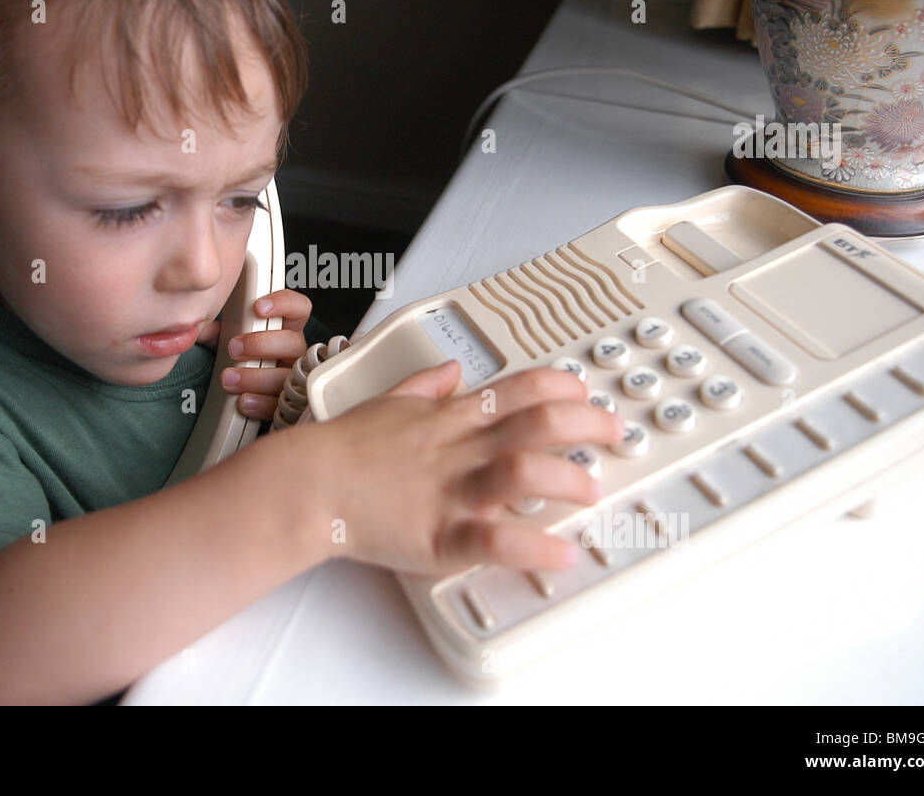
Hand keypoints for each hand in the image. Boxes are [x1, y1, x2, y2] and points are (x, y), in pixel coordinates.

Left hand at [214, 289, 313, 420]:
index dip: (284, 304)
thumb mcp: (231, 343)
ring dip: (255, 377)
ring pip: (286, 376)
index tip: (258, 308)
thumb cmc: (244, 365)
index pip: (298, 309)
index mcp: (285, 332)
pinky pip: (280, 406)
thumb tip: (201, 327)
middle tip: (234, 349)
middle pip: (293, 342)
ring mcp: (294, 380)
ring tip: (229, 379)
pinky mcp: (288, 406)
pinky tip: (243, 401)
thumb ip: (219, 332)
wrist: (244, 400)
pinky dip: (260, 403)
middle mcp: (295, 355)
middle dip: (261, 344)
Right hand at [298, 361, 622, 576]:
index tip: (587, 393)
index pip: (520, 388)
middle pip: (538, 423)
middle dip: (588, 424)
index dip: (563, 387)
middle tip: (615, 433)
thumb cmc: (343, 448)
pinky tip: (562, 553)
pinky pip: (495, 540)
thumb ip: (425, 387)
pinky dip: (534, 547)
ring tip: (592, 489)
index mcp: (451, 417)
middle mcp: (460, 449)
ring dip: (569, 478)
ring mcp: (453, 492)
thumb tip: (451, 371)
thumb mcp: (387, 402)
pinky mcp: (441, 536)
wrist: (307, 486)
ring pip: (525, 472)